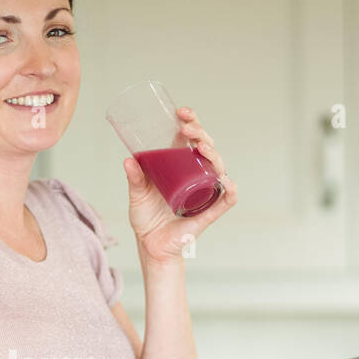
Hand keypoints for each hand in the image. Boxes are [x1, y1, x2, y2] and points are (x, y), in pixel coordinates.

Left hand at [123, 106, 237, 265]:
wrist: (150, 245)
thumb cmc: (147, 217)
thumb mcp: (138, 194)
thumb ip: (135, 178)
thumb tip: (128, 160)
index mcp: (181, 166)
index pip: (192, 138)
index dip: (191, 122)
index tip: (180, 113)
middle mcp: (196, 176)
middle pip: (207, 148)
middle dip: (200, 133)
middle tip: (187, 128)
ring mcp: (204, 192)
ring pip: (218, 168)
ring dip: (213, 154)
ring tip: (201, 147)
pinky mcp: (209, 212)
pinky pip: (226, 199)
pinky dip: (230, 190)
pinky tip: (226, 181)